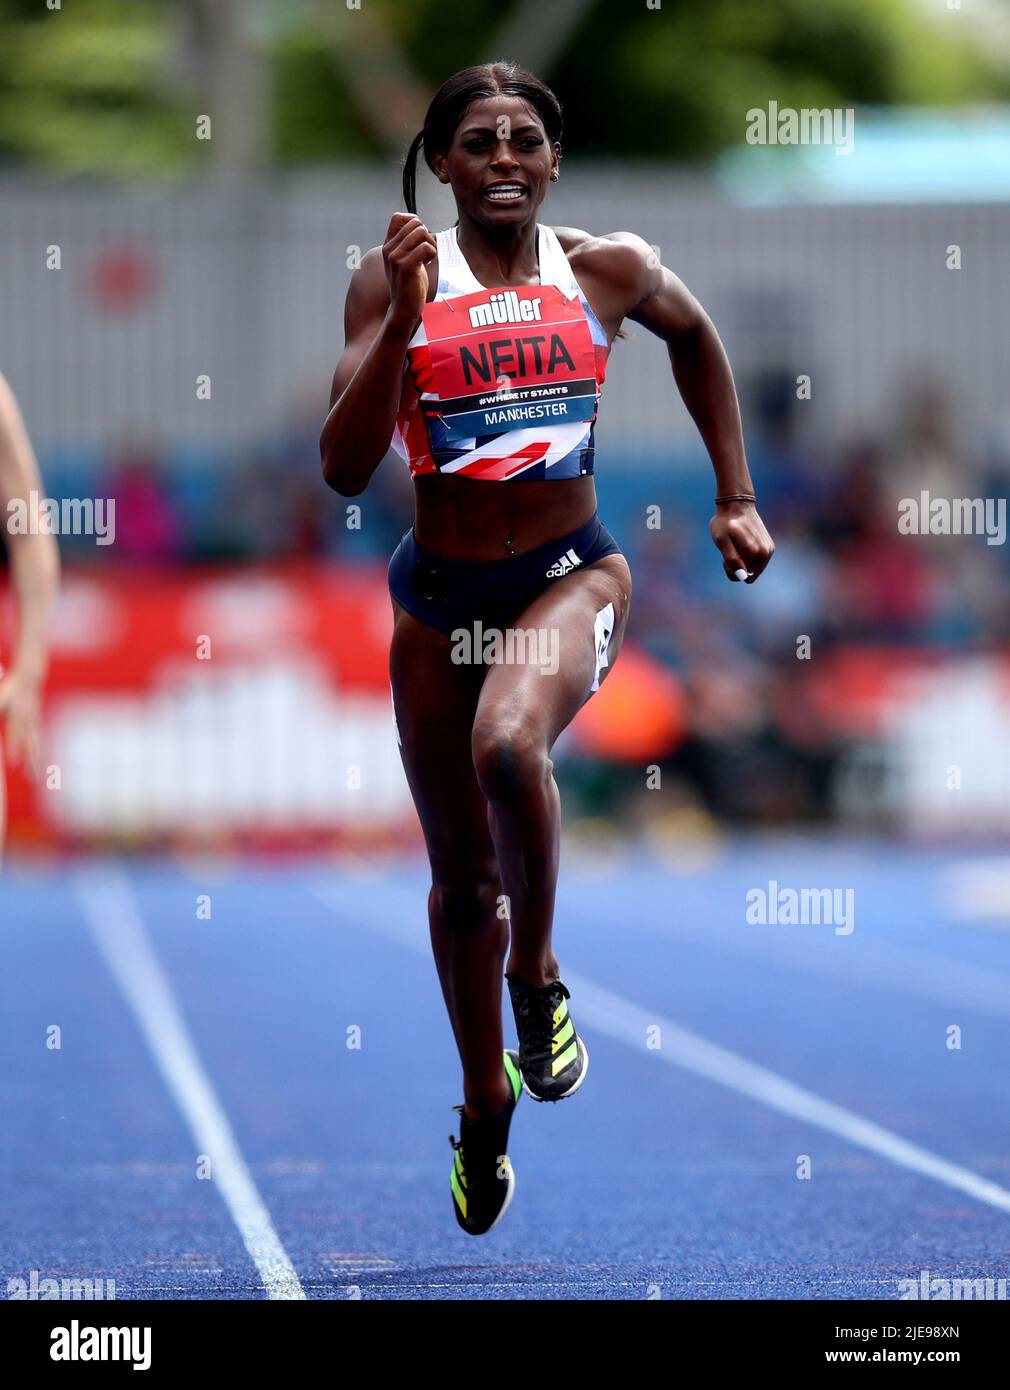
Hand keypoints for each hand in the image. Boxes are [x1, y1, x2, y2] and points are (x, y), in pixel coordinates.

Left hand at [0, 667, 42, 774]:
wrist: (30, 677)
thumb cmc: (12, 685)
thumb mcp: (2, 694)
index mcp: (19, 715)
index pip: (16, 735)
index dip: (14, 748)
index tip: (13, 763)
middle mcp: (29, 721)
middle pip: (31, 745)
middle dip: (31, 762)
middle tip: (32, 777)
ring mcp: (34, 723)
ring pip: (36, 745)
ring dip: (36, 761)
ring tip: (36, 775)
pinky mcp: (35, 723)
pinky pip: (37, 741)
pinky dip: (37, 752)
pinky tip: (36, 761)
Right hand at [382, 212, 436, 329]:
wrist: (403, 309)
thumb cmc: (408, 285)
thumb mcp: (403, 260)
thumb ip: (406, 244)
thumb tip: (419, 225)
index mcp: (388, 246)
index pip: (397, 217)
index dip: (413, 222)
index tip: (418, 240)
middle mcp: (389, 249)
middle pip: (414, 223)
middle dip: (426, 234)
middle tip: (426, 252)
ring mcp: (396, 257)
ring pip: (421, 232)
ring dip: (431, 244)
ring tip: (427, 259)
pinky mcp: (406, 266)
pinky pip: (426, 247)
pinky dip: (432, 254)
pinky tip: (427, 264)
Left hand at [709, 500, 774, 582]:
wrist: (737, 504)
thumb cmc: (726, 523)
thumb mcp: (721, 541)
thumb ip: (731, 559)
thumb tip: (742, 576)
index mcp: (754, 553)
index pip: (739, 576)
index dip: (729, 567)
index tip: (725, 553)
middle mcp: (765, 553)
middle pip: (747, 574)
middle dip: (737, 565)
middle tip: (731, 547)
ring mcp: (769, 550)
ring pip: (752, 569)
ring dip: (743, 560)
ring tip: (737, 543)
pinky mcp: (770, 548)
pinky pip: (757, 562)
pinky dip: (748, 555)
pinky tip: (743, 542)